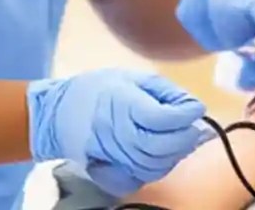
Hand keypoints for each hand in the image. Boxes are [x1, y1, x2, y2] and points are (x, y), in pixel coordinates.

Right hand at [27, 69, 207, 196]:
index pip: (162, 117)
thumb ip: (163, 91)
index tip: (196, 108)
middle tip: (194, 127)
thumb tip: (192, 106)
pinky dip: (158, 168)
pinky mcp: (108, 172)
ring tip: (179, 139)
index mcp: (122, 104)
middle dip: (186, 138)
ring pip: (155, 166)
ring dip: (175, 154)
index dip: (186, 114)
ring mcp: (111, 156)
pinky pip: (141, 178)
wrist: (57, 114)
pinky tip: (162, 155)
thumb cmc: (97, 90)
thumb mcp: (131, 77)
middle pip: (161, 146)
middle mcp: (116, 133)